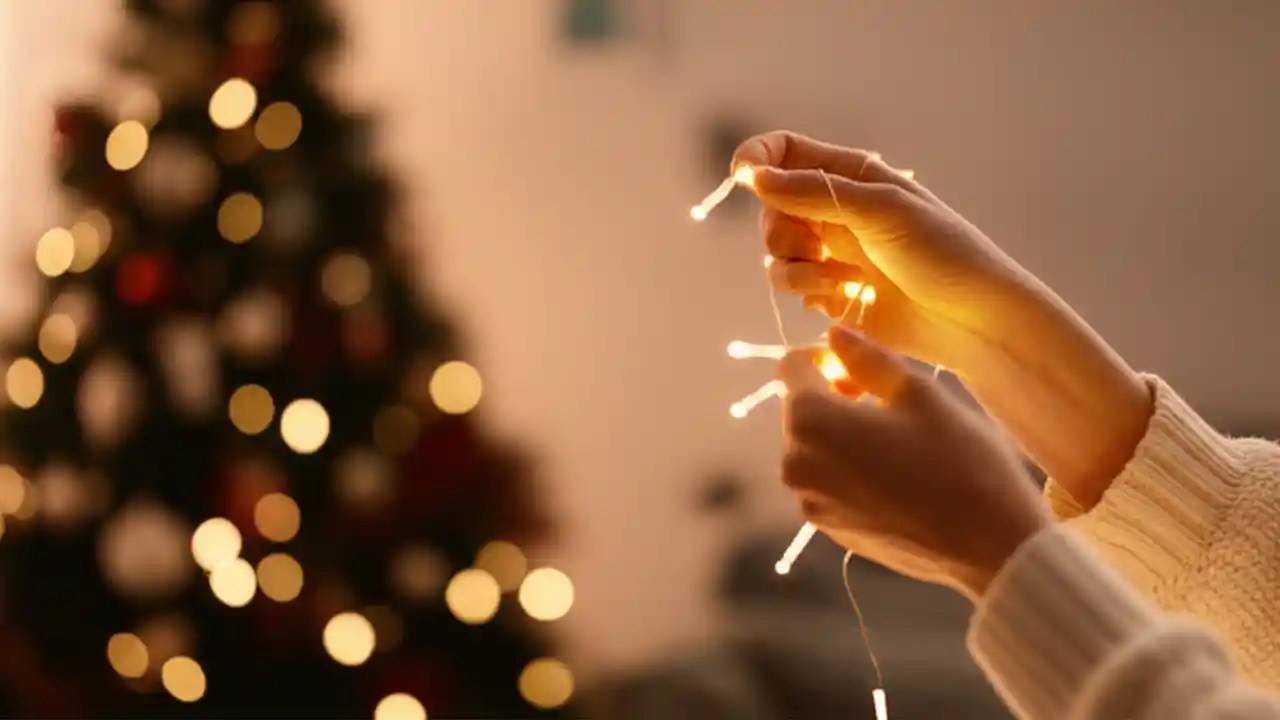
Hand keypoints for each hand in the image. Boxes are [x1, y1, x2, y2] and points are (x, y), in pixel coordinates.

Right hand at [735, 131, 1151, 508]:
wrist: (971, 320)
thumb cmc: (941, 253)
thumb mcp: (879, 210)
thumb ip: (813, 191)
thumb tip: (753, 176)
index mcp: (852, 175)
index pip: (784, 151)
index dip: (757, 160)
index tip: (741, 176)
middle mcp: (836, 209)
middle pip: (771, 206)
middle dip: (780, 228)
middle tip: (814, 245)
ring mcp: (832, 252)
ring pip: (776, 251)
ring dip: (796, 267)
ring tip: (839, 280)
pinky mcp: (830, 292)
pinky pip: (791, 285)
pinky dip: (809, 292)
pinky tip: (845, 298)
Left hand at [779, 325, 1048, 600]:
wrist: (990, 547)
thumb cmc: (959, 460)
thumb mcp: (918, 394)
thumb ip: (867, 358)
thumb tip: (834, 333)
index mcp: (810, 422)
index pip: (791, 367)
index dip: (826, 357)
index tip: (865, 368)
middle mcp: (795, 464)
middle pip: (800, 409)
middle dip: (834, 396)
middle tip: (890, 405)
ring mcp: (810, 503)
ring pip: (814, 447)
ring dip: (842, 435)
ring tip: (897, 442)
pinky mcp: (830, 530)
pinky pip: (828, 482)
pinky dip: (849, 470)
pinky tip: (896, 477)